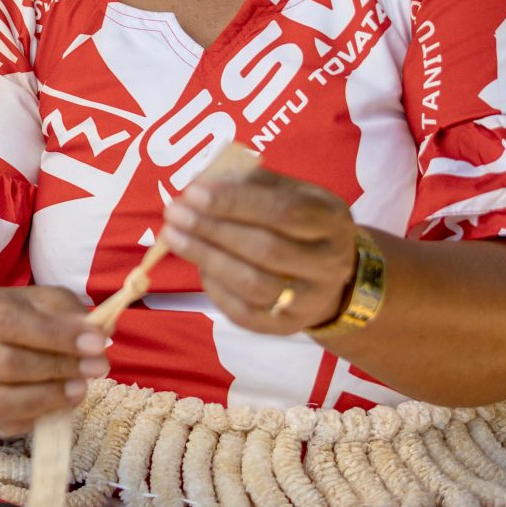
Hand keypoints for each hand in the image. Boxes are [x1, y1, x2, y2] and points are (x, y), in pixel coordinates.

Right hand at [0, 287, 107, 442]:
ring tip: (81, 389)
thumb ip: (70, 313)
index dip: (56, 336)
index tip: (96, 344)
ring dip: (47, 397)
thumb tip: (96, 333)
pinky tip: (62, 405)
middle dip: (57, 367)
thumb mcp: (47, 304)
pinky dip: (39, 416)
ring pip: (1, 400)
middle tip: (97, 368)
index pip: (10, 322)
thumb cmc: (25, 322)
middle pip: (6, 363)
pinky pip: (6, 424)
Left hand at [160, 168, 357, 334]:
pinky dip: (215, 287)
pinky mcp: (286, 327)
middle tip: (175, 213)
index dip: (235, 202)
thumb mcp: (291, 193)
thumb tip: (204, 179)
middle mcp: (328, 263)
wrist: (331, 281)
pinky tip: (197, 264)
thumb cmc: (301, 226)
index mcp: (331, 221)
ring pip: (253, 284)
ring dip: (206, 258)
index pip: (283, 211)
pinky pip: (244, 312)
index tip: (193, 193)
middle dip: (213, 229)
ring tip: (173, 236)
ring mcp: (309, 300)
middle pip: (266, 249)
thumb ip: (253, 183)